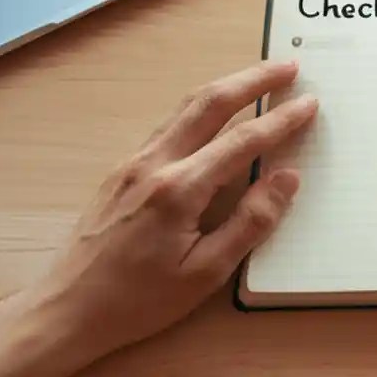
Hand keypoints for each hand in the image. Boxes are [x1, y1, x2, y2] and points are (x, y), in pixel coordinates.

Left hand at [0, 62, 317, 376]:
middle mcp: (153, 163)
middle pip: (209, 103)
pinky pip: (168, 126)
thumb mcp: (205, 273)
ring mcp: (133, 163)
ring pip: (184, 109)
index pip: (242, 141)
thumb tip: (286, 178)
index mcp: (178, 190)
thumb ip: (250, 222)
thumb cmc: (138, 300)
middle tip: (288, 67)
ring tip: (257, 79)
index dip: (280, 120)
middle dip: (252, 80)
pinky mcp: (121, 170)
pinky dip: (199, 109)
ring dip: (225, 88)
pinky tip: (213, 116)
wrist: (67, 309)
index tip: (309, 103)